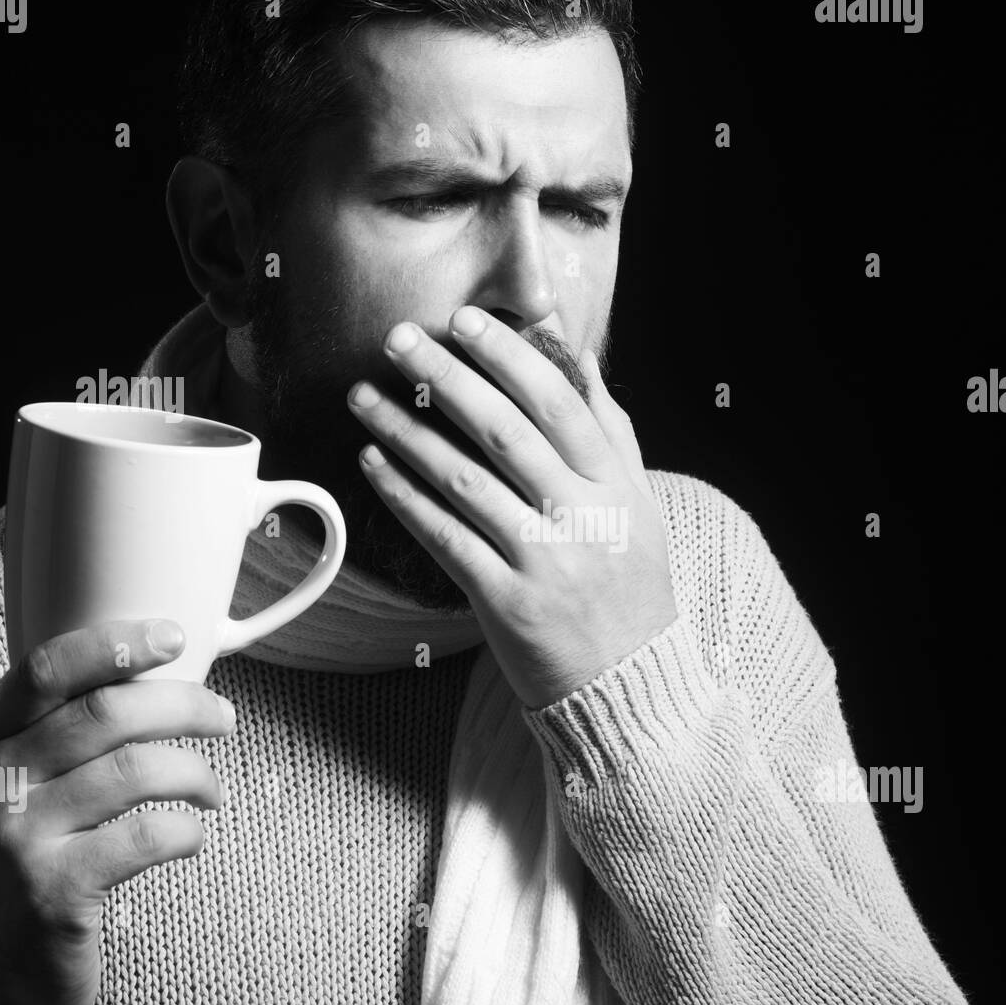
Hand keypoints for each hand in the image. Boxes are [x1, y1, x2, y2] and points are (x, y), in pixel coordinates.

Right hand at [0, 620, 232, 1004]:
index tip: (175, 635)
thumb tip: (163, 676)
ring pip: (135, 771)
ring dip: (195, 774)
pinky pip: (145, 837)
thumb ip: (72, 732)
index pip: (44, 668)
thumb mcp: (31, 785)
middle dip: (184, 706)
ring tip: (211, 791)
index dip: (114, 644)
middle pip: (105, 714)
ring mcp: (18, 839)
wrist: (0, 969)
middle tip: (225, 719)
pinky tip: (194, 837)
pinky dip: (187, 831)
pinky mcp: (54, 892)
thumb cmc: (37, 856)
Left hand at [348, 306, 677, 708]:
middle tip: (398, 338)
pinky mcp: (504, 603)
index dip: (508, 357)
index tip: (465, 320)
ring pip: (464, 481)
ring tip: (363, 396)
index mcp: (616, 487)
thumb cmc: (631, 587)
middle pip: (504, 432)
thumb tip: (585, 359)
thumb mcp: (642, 506)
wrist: (629, 684)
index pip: (559, 405)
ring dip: (407, 432)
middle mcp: (581, 518)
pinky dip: (404, 498)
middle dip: (445, 377)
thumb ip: (614, 433)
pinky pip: (444, 539)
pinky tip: (372, 464)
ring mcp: (542, 562)